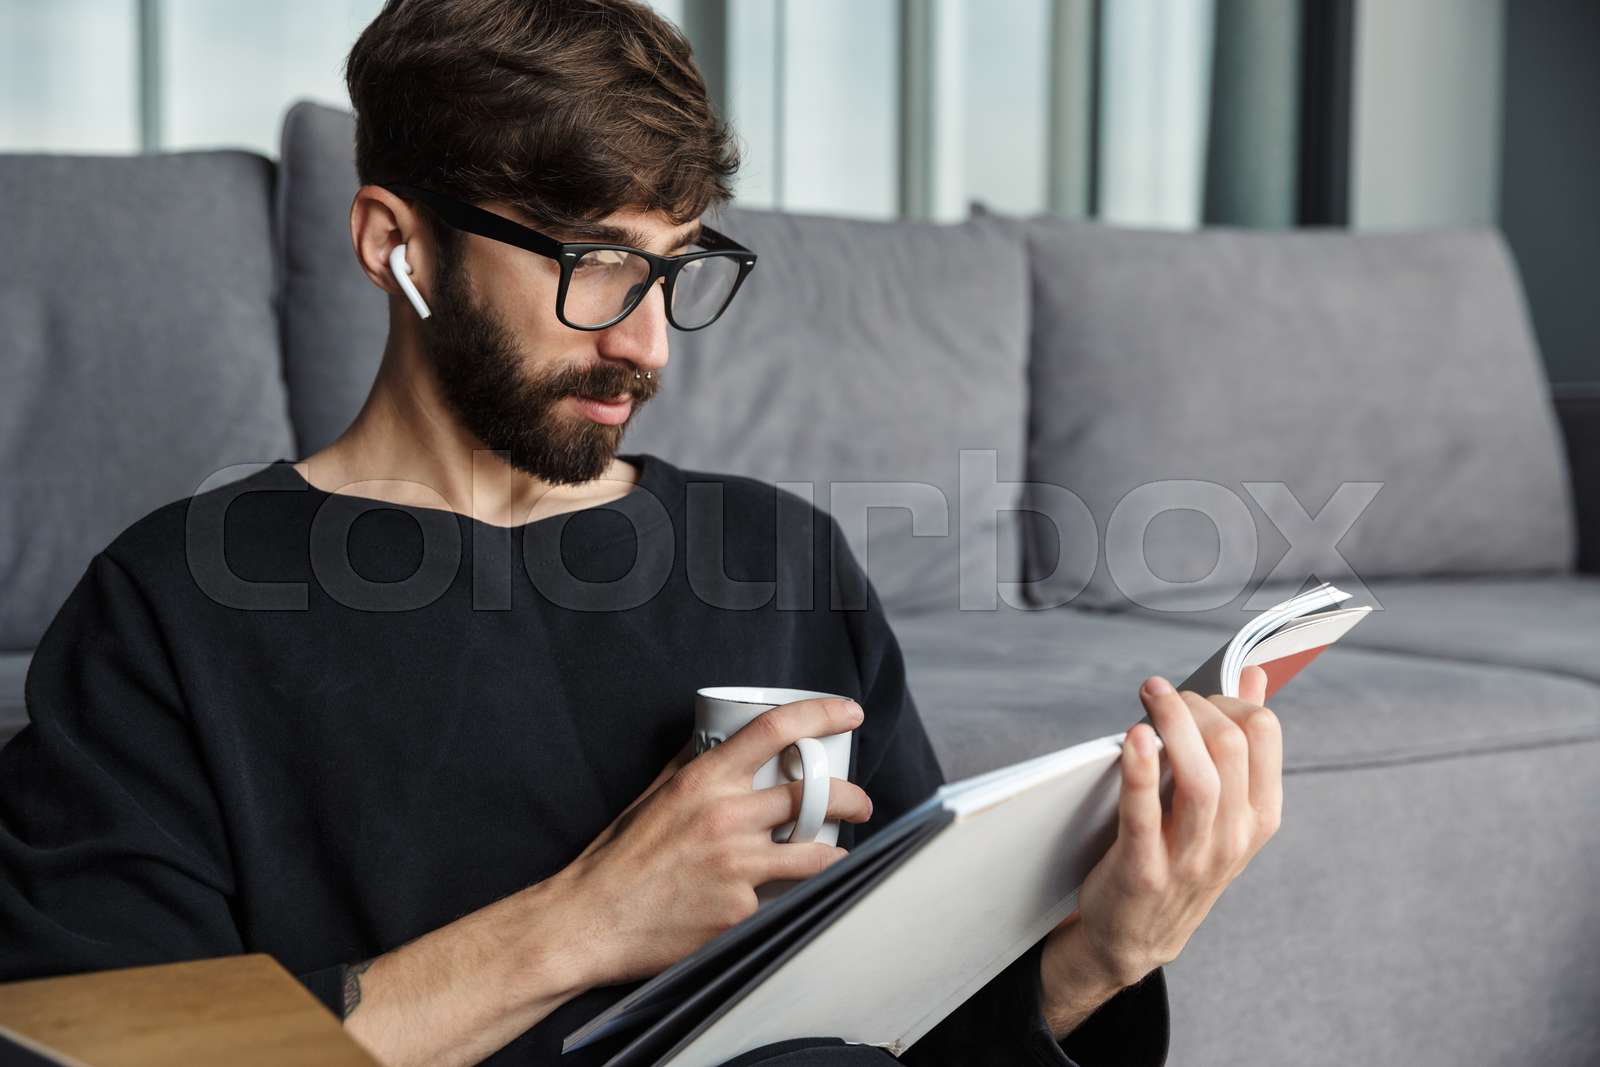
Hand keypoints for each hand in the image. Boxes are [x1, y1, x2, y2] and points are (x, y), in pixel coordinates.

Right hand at [554, 697, 873, 987]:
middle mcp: (725, 817)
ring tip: (840, 855)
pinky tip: (786, 899)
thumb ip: (692, 764)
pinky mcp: (740, 911)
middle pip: (813, 794)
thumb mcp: (655, 794)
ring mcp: (736, 866)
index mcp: (704, 781)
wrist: (592, 919)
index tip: (848, 713)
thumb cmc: (621, 857)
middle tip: (861, 804)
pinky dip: (791, 898)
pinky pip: (783, 899)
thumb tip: (717, 737)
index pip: (774, 729)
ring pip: (816, 854)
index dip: (821, 713)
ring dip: (837, 854)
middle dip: (852, 797)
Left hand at [1040, 666, 1281, 1026]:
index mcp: (1258, 816)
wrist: (1136, 934)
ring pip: (1199, 777)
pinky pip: (1145, 814)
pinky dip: (1140, 770)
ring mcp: (1191, 858)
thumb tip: (1258, 673)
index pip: (1264, 734)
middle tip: (1163, 693)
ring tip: (1150, 693)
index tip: (1198, 690)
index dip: (1229, 696)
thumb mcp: (1222, 807)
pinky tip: (1134, 737)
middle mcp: (1233, 838)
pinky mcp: (1144, 870)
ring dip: (1172, 723)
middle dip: (1195, 703)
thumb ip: (1240, 740)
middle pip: (1231, 746)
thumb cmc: (1178, 856)